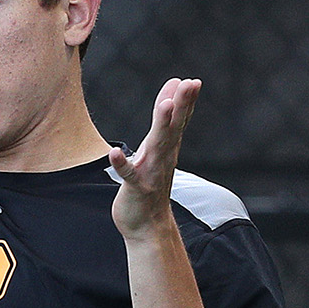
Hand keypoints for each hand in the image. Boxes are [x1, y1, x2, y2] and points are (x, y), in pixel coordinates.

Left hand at [109, 78, 201, 239]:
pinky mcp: (137, 189)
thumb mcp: (156, 147)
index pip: (179, 121)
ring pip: (157, 146)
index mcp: (167, 147)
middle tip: (191, 84)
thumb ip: (163, 120)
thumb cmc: (150, 181)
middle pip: (173, 128)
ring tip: (166, 105)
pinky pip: (129, 176)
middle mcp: (163, 157)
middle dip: (181, 105)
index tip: (193, 82)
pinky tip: (114, 153)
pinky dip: (123, 164)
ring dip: (162, 125)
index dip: (186, 102)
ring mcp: (151, 173)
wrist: (148, 225)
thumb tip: (172, 91)